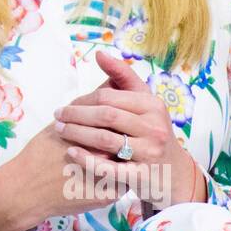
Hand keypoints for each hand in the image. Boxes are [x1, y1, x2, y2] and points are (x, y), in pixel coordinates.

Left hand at [53, 49, 201, 207]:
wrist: (173, 173)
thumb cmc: (151, 132)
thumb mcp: (144, 103)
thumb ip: (123, 77)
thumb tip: (99, 54)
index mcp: (153, 106)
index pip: (109, 97)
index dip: (83, 100)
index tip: (66, 105)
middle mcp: (154, 127)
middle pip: (106, 116)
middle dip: (76, 115)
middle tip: (57, 117)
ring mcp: (150, 153)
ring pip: (105, 139)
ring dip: (77, 134)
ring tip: (59, 131)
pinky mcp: (142, 176)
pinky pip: (109, 168)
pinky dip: (87, 159)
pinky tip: (71, 153)